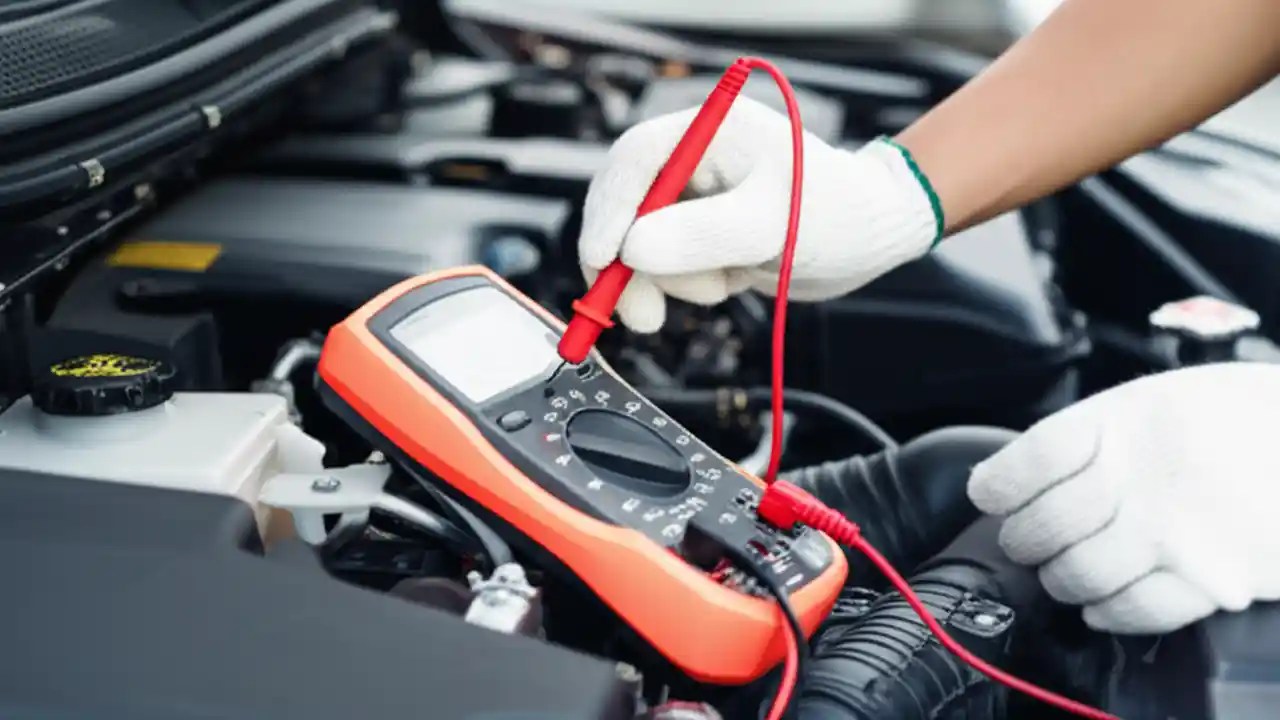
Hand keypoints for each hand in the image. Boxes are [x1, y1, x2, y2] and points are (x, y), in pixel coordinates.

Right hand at [578, 97, 940, 332]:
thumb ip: (703, 235)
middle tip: (642, 315)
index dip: (609, 210)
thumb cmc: (839, 213)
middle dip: (629, 264)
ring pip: (643, 246)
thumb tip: (632, 249)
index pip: (635, 161)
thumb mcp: (772, 225)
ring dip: (670, 281)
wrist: (872, 238)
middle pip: (625, 207)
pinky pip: (667, 266)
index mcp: (710, 131)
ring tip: (722, 287)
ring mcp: (695, 198)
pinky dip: (687, 286)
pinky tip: (729, 281)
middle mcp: (694, 159)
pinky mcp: (701, 234)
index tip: (603, 260)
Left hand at [968, 362, 1279, 633]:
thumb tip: (1030, 475)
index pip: (1030, 461)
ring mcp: (1174, 533)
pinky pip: (1134, 610)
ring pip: (1077, 576)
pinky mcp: (1210, 580)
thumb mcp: (1162, 398)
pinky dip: (1108, 613)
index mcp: (1124, 422)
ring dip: (1061, 581)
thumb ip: (1097, 433)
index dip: (997, 486)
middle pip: (1042, 526)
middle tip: (1030, 540)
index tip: (990, 496)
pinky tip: (1104, 603)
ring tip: (1067, 572)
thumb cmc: (1240, 417)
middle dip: (1024, 541)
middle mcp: (1141, 477)